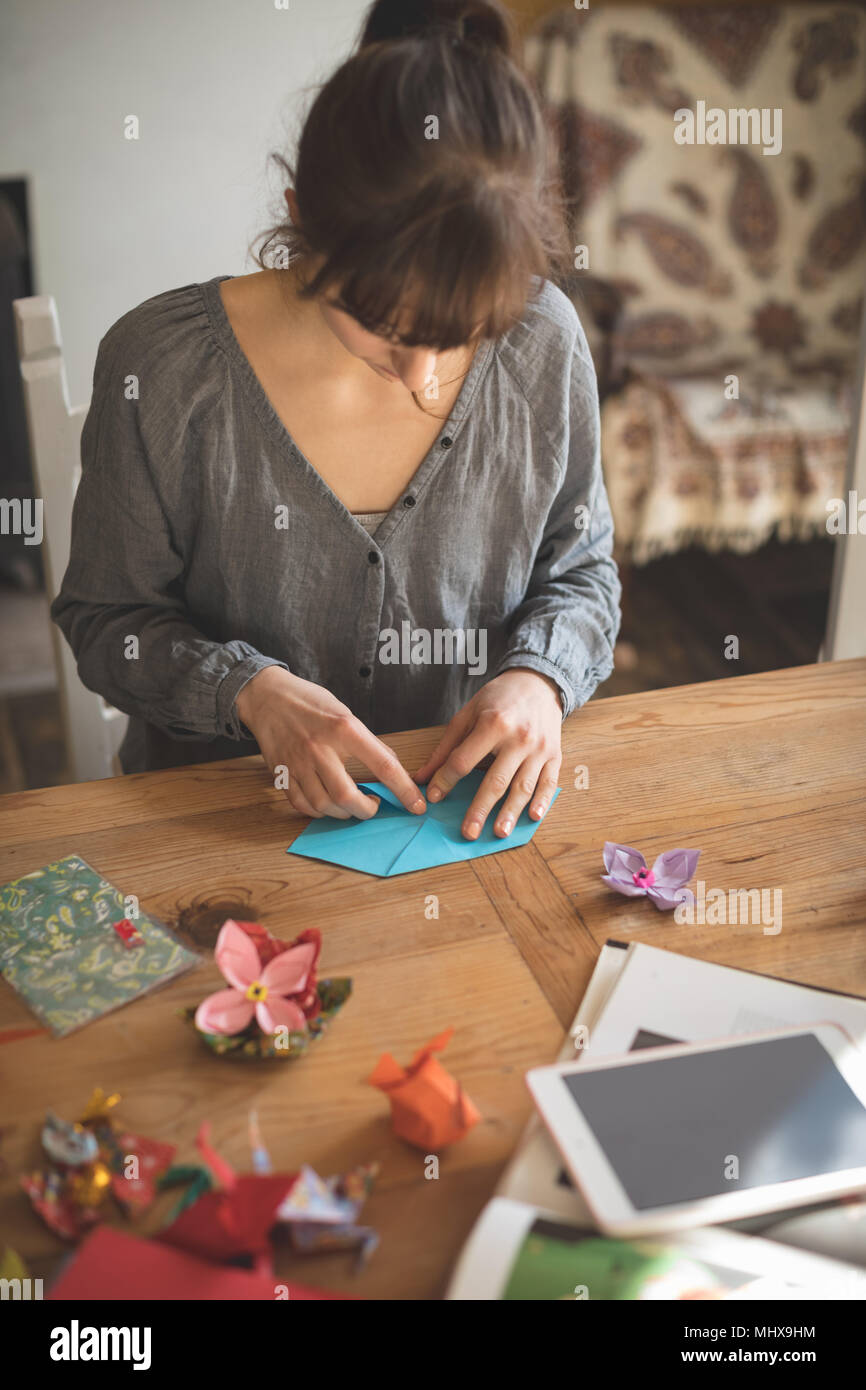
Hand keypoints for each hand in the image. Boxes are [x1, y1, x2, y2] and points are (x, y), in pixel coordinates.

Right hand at [236, 666, 425, 819]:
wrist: (267, 696)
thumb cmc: (310, 702)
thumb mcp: (346, 713)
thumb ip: (368, 742)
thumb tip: (392, 767)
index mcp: (344, 728)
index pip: (383, 765)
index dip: (404, 790)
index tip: (416, 805)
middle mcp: (320, 747)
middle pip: (347, 795)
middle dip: (366, 810)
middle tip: (373, 807)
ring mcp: (298, 762)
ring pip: (324, 804)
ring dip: (343, 813)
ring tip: (351, 805)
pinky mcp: (281, 772)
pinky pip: (301, 804)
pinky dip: (318, 811)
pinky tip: (327, 805)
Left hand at [414, 668, 562, 839]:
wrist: (538, 683)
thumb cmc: (498, 699)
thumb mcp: (468, 714)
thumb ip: (446, 747)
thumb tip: (423, 777)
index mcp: (493, 724)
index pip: (464, 760)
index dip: (446, 780)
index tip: (434, 797)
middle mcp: (519, 738)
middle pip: (496, 780)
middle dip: (480, 809)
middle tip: (468, 832)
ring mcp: (539, 749)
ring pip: (523, 786)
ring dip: (510, 812)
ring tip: (499, 833)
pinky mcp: (555, 755)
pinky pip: (549, 782)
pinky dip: (543, 801)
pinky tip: (532, 817)